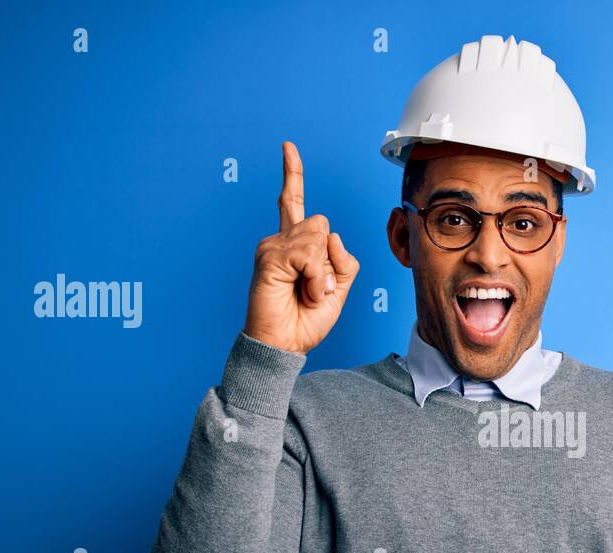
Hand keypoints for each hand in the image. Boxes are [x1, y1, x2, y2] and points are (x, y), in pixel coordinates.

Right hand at [243, 141, 359, 353]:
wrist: (285, 344)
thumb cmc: (306, 320)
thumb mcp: (339, 289)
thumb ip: (343, 261)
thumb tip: (331, 234)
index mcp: (296, 245)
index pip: (292, 203)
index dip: (292, 175)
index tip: (288, 147)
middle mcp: (280, 240)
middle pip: (322, 223)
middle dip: (331, 259)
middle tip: (316, 288)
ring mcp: (272, 247)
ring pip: (318, 238)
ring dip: (324, 273)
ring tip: (309, 293)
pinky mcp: (269, 257)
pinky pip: (309, 254)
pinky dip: (316, 278)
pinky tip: (304, 292)